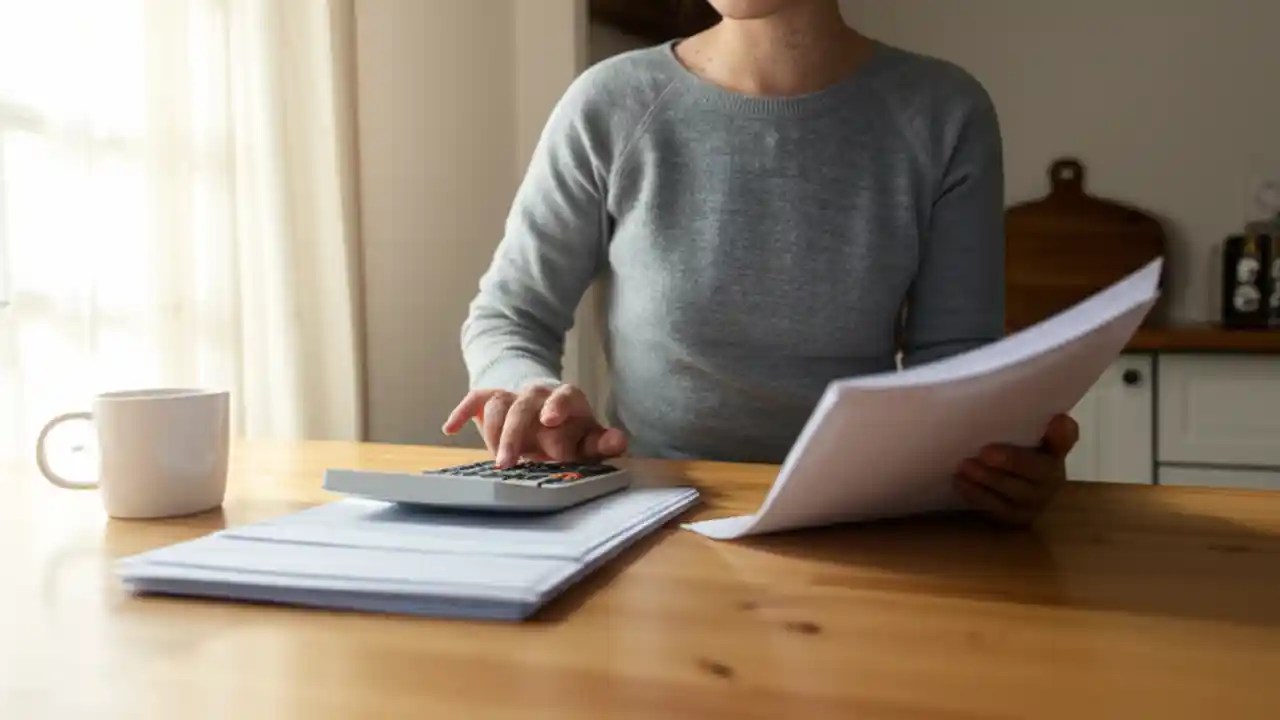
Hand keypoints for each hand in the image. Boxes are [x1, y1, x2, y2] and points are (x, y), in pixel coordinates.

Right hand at [441, 383, 627, 467]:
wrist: (545, 416)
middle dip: (514, 432)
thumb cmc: (570, 435)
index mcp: (567, 400)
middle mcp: (538, 395)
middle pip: (524, 403)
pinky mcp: (490, 402)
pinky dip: (461, 411)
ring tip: (494, 461)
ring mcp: (513, 397)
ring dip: (493, 430)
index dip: (557, 404)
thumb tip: (619, 442)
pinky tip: (450, 428)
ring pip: (498, 401)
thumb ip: (603, 443)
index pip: (564, 394)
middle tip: (506, 463)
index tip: (549, 420)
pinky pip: (475, 400)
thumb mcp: (588, 441)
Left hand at [953, 414, 1078, 525]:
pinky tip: (960, 483)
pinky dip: (976, 496)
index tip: (1053, 421)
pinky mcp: (1014, 519)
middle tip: (981, 453)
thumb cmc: (1018, 448)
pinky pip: (996, 511)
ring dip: (986, 482)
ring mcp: (1034, 505)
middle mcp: (1052, 483)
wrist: (1013, 479)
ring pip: (1012, 496)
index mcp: (1056, 455)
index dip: (1059, 435)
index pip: (1062, 445)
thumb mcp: (1030, 433)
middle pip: (1034, 476)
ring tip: (964, 467)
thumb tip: (1059, 419)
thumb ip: (1043, 428)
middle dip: (1009, 464)